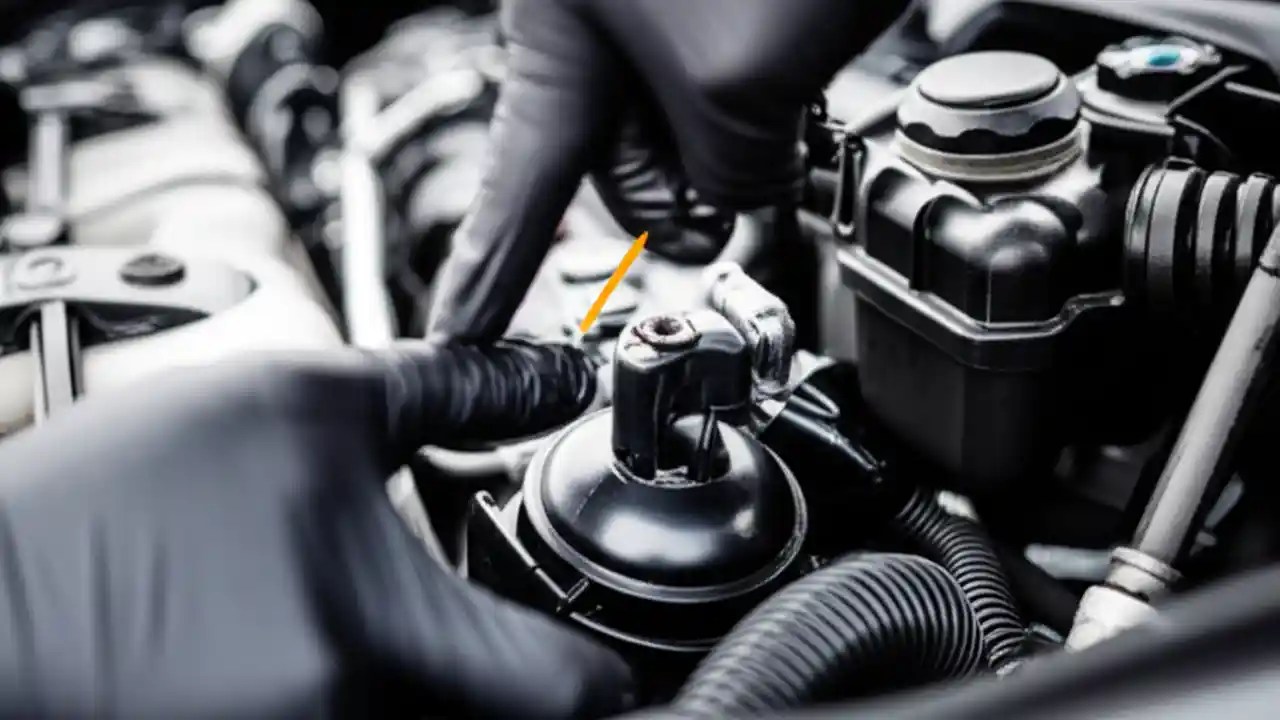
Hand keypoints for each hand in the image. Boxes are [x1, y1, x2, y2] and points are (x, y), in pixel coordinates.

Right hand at [0, 342, 632, 718]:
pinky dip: (377, 680)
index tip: (594, 620)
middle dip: (515, 653)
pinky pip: (364, 717)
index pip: (577, 695)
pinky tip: (328, 626)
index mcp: (388, 646)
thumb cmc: (107, 510)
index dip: (603, 653)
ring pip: (434, 714)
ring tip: (384, 597)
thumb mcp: (302, 403)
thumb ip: (453, 390)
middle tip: (489, 595)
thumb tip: (549, 375)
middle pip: (508, 714)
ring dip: (442, 664)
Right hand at [426, 0, 904, 341]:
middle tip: (738, 120)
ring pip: (702, 132)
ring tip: (778, 45)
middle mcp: (596, 32)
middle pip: (631, 170)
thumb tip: (731, 196)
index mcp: (558, 43)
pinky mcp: (718, 16)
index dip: (483, 281)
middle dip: (692, 176)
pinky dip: (779, 84)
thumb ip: (728, 167)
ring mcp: (660, 22)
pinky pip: (740, 85)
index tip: (454, 341)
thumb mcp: (738, 74)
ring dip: (752, 122)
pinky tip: (799, 31)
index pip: (511, 195)